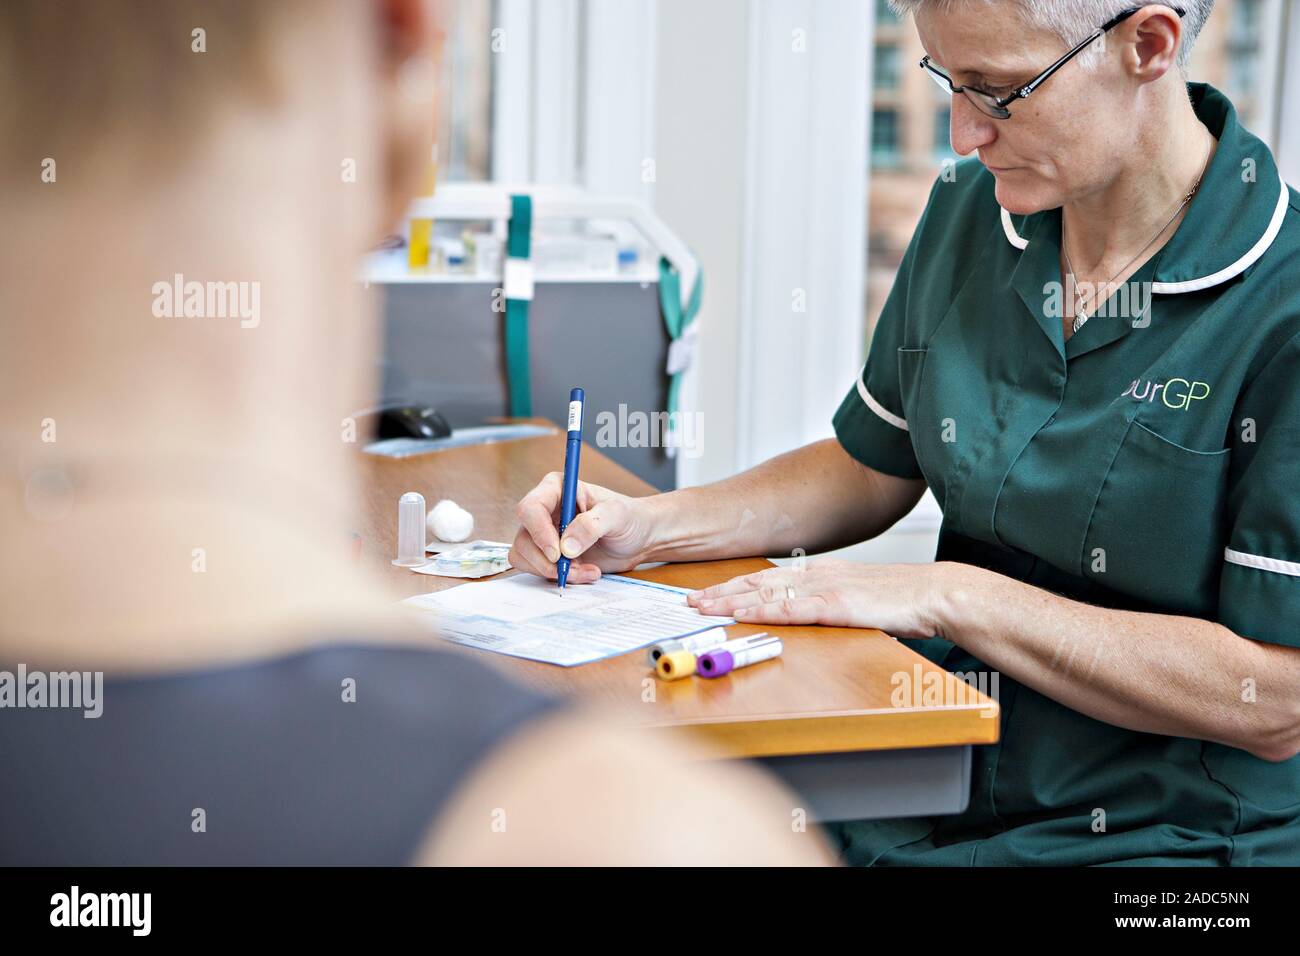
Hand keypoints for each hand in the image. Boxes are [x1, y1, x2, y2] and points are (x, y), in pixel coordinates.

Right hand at [509, 473, 658, 583]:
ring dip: (553, 571)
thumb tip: (566, 547)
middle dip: (547, 560)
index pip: (530, 508)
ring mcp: (543, 534)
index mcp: (556, 489)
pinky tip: (582, 573)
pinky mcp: (548, 555)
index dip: (539, 533)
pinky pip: (536, 570)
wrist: (639, 539)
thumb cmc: (630, 518)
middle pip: (524, 538)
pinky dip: (558, 577)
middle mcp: (545, 511)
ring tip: (585, 570)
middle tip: (573, 568)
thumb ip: (591, 526)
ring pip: (525, 557)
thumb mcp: (617, 515)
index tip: (558, 553)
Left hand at [684, 558, 955, 638]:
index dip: (734, 586)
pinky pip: (791, 608)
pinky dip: (763, 610)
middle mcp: (816, 575)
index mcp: (819, 573)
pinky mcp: (836, 604)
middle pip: (758, 582)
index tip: (707, 592)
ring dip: (731, 600)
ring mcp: (825, 588)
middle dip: (721, 591)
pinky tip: (742, 613)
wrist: (933, 594)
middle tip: (688, 599)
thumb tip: (803, 615)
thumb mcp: (855, 598)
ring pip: (767, 593)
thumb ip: (827, 604)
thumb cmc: (899, 600)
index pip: (767, 579)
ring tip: (702, 606)